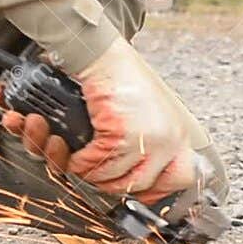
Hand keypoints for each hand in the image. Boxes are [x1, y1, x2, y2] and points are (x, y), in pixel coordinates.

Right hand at [0, 38, 200, 200]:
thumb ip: (144, 143)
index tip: (134, 191)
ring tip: (68, 148)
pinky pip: (90, 167)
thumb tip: (133, 177)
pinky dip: (72, 159)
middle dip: (105, 181)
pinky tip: (64, 142)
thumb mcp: (144, 113)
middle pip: (136, 186)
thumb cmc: (116, 76)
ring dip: (83, 169)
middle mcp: (168, 141)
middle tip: (86, 163)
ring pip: (109, 180)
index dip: (153, 190)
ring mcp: (148, 141)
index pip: (178, 179)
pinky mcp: (122, 137)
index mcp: (177, 135)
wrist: (99, 52)